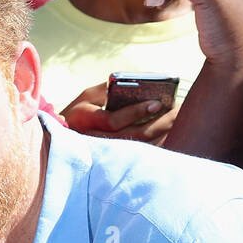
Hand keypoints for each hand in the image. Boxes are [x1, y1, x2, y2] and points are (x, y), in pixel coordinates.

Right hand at [61, 82, 177, 144]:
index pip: (113, 120)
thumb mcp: (87, 97)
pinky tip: (169, 132)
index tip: (157, 102)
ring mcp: (104, 152)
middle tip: (177, 110)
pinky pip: (140, 153)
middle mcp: (93, 139)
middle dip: (159, 123)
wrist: (64, 140)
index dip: (136, 112)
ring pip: (140, 147)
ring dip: (162, 133)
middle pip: (133, 135)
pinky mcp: (114, 159)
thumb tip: (133, 84)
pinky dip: (157, 142)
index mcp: (85, 120)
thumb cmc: (79, 113)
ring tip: (177, 119)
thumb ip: (107, 89)